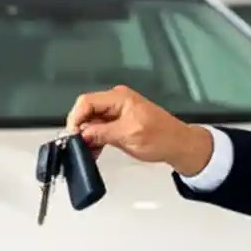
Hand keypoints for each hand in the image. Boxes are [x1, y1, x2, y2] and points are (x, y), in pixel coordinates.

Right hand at [66, 85, 213, 175]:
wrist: (178, 145)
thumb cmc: (162, 138)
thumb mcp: (129, 136)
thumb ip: (102, 133)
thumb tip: (82, 134)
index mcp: (119, 98)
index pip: (87, 102)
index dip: (76, 118)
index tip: (72, 136)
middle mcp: (116, 101)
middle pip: (87, 111)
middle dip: (80, 129)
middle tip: (77, 147)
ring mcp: (117, 111)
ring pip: (91, 121)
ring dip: (87, 136)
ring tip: (86, 153)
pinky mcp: (119, 122)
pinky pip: (100, 128)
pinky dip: (95, 139)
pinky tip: (94, 151)